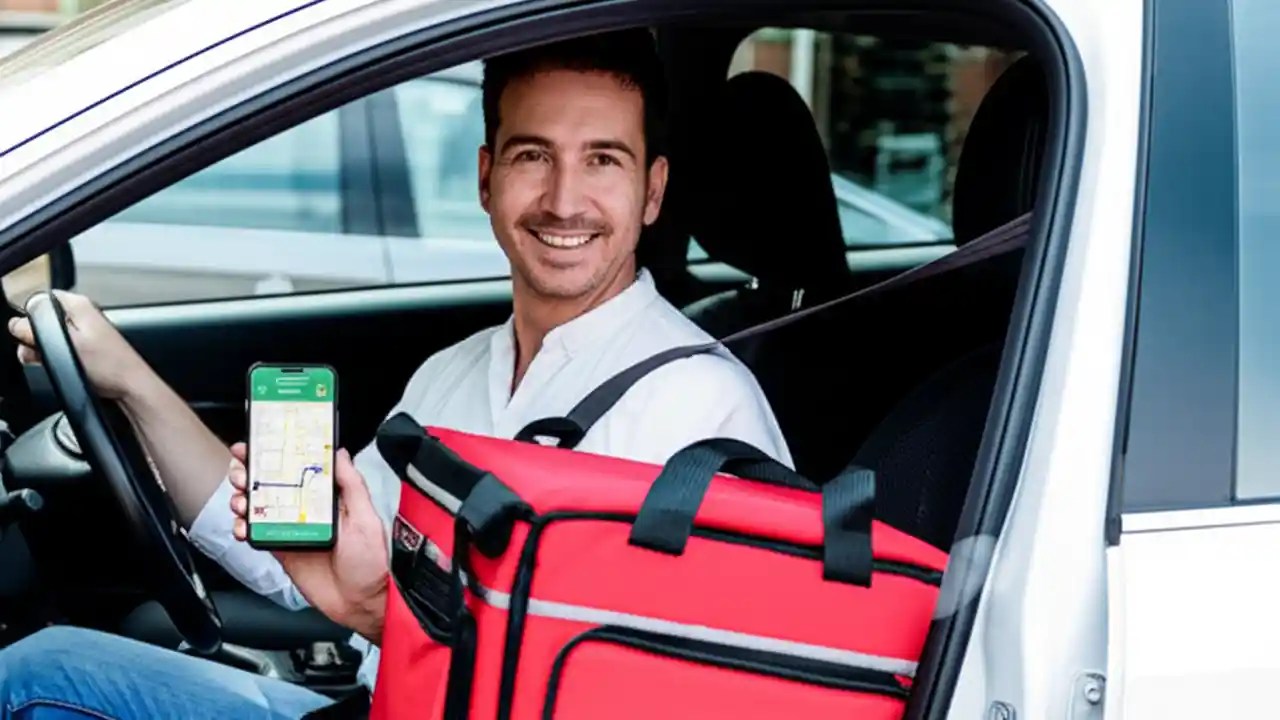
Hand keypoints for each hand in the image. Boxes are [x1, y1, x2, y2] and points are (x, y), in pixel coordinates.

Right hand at [7, 290, 147, 399]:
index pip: (40, 299)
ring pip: (50, 336)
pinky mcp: (86, 348)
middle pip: (43, 319)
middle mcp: (82, 314)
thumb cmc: (108, 366)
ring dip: (42, 349)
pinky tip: (57, 366)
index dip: (28, 316)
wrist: (131, 386)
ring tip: (48, 361)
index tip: (27, 333)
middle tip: (35, 352)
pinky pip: (61, 348)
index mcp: (78, 305)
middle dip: (33, 336)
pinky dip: (54, 356)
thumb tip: (15, 324)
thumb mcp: (63, 345)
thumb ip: (35, 331)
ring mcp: (85, 332)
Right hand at [228, 442, 388, 644]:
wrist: (362, 603)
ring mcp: (292, 530)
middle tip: (242, 471)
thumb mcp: (366, 518)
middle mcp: (308, 511)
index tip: (260, 444)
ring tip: (240, 500)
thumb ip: (352, 485)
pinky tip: (243, 527)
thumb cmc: (372, 563)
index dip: (278, 456)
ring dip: (243, 499)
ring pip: (259, 507)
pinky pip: (257, 535)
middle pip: (272, 485)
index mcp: (328, 499)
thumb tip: (340, 454)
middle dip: (251, 474)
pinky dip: (243, 528)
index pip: (299, 469)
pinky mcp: (282, 550)